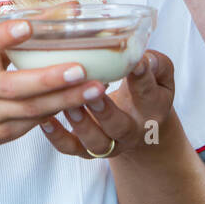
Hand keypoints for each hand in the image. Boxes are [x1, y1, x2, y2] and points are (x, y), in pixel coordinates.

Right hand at [0, 19, 106, 153]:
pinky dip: (57, 112)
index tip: (26, 26)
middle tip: (80, 69)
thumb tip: (63, 11)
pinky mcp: (0, 134)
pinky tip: (80, 103)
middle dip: (50, 78)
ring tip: (95, 88)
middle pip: (15, 85)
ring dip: (66, 99)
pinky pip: (33, 123)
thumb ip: (9, 33)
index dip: (5, 35)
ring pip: (31, 109)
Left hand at [39, 49, 174, 160]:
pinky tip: (44, 119)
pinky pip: (72, 148)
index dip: (142, 77)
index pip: (148, 91)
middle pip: (120, 126)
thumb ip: (155, 64)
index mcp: (152, 107)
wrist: (145, 130)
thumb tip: (140, 53)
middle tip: (93, 92)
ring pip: (96, 142)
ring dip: (81, 124)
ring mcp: (110, 143)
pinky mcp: (88, 150)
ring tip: (67, 104)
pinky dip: (56, 137)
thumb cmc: (148, 91)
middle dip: (105, 111)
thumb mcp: (161, 76)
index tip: (135, 62)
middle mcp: (132, 130)